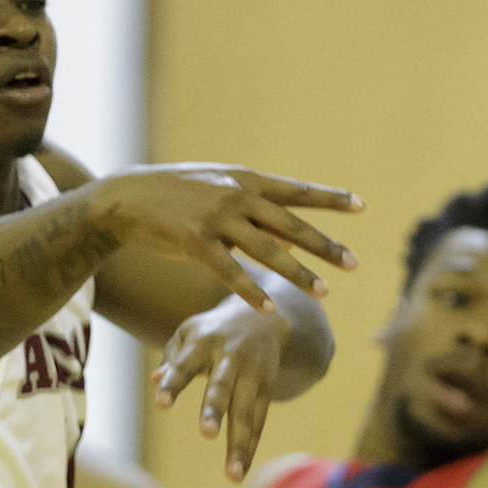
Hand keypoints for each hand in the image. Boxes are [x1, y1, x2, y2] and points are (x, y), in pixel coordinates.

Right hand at [90, 163, 362, 313]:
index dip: (330, 199)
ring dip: (298, 273)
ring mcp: (216, 218)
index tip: (361, 206)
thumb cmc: (173, 194)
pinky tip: (270, 307)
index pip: (296, 191)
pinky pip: (230, 271)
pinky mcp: (195, 241)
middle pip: (290, 225)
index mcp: (245, 180)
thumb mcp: (215, 186)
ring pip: (267, 250)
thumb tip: (282, 220)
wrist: (126, 198)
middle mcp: (236, 196)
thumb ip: (248, 201)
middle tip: (353, 263)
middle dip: (324, 246)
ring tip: (324, 292)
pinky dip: (251, 291)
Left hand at [152, 302, 288, 480]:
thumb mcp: (189, 334)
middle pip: (222, 386)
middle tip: (207, 434)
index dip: (173, 382)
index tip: (161, 403)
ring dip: (240, 443)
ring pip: (246, 412)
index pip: (184, 364)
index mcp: (204, 341)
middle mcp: (231, 357)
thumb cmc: (213, 331)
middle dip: (215, 409)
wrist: (265, 317)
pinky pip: (259, 421)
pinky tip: (241, 470)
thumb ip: (172, 359)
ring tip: (233, 474)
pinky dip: (251, 446)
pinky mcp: (267, 388)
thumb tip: (154, 380)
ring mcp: (253, 374)